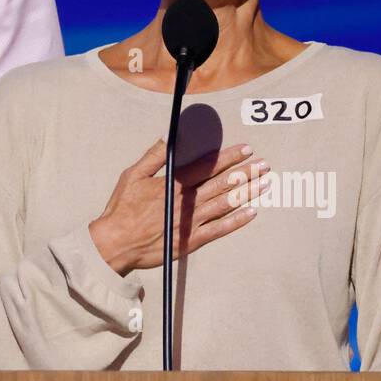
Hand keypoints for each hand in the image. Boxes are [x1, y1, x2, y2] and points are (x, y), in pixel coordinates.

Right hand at [88, 139, 266, 274]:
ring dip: (247, 193)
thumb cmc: (121, 208)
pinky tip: (252, 213)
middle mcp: (185, 202)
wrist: (115, 244)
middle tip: (265, 164)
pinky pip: (218, 230)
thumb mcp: (132, 175)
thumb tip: (170, 137)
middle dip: (245, 172)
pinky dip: (236, 222)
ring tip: (265, 183)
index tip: (246, 149)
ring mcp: (190, 223)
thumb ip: (154, 156)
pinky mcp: (190, 241)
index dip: (228, 157)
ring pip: (225, 204)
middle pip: (221, 183)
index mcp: (172, 184)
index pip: (207, 166)